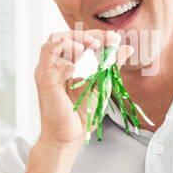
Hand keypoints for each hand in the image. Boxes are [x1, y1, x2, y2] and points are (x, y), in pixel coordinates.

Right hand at [34, 29, 132, 149]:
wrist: (68, 138)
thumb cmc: (80, 115)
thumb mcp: (102, 84)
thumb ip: (112, 65)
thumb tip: (127, 48)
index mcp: (63, 67)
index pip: (75, 41)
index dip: (95, 35)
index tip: (115, 39)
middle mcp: (52, 67)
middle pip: (64, 35)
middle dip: (87, 33)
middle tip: (108, 39)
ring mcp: (46, 71)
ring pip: (55, 39)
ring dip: (77, 37)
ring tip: (95, 44)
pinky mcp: (45, 78)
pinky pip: (49, 51)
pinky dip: (66, 46)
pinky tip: (83, 52)